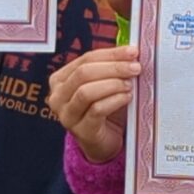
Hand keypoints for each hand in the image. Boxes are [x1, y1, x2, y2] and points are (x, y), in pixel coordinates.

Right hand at [50, 44, 140, 163]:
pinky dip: (114, 100)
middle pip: (84, 73)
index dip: (111, 53)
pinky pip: (96, 110)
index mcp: (61, 79)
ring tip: (130, 84)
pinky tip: (127, 97)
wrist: (104, 141)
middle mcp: (58, 97)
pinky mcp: (80, 130)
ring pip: (86, 92)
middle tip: (135, 67)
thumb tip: (131, 52)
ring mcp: (67, 115)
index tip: (132, 51)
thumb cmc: (105, 109)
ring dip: (112, 84)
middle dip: (113, 67)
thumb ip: (111, 68)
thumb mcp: (104, 84)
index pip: (85, 59)